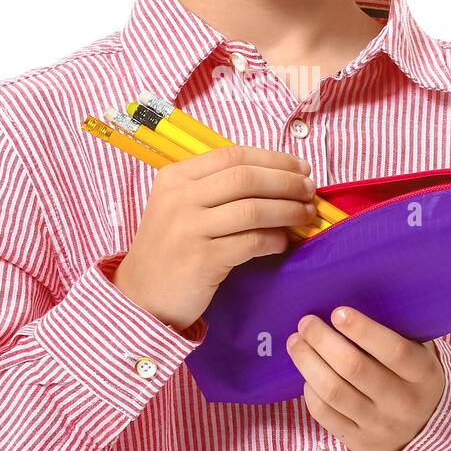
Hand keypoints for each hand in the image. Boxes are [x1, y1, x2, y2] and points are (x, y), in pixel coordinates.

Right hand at [112, 144, 317, 331]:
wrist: (140, 296)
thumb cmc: (169, 248)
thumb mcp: (179, 206)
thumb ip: (216, 188)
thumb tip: (276, 178)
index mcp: (176, 177)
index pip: (233, 155)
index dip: (273, 159)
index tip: (301, 168)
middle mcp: (180, 198)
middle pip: (246, 178)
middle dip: (286, 182)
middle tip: (310, 191)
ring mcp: (189, 229)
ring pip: (252, 209)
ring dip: (288, 210)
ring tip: (306, 215)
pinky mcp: (202, 260)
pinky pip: (250, 243)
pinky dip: (274, 240)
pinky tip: (284, 242)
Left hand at [284, 306, 444, 450]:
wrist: (429, 431)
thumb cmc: (415, 377)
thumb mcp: (421, 353)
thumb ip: (399, 330)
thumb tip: (356, 296)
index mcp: (423, 374)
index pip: (393, 351)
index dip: (363, 330)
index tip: (338, 312)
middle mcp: (403, 402)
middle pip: (354, 368)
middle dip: (323, 340)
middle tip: (306, 322)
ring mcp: (380, 425)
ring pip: (334, 391)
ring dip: (308, 362)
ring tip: (296, 342)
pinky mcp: (359, 442)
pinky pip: (325, 414)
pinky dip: (310, 390)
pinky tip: (307, 373)